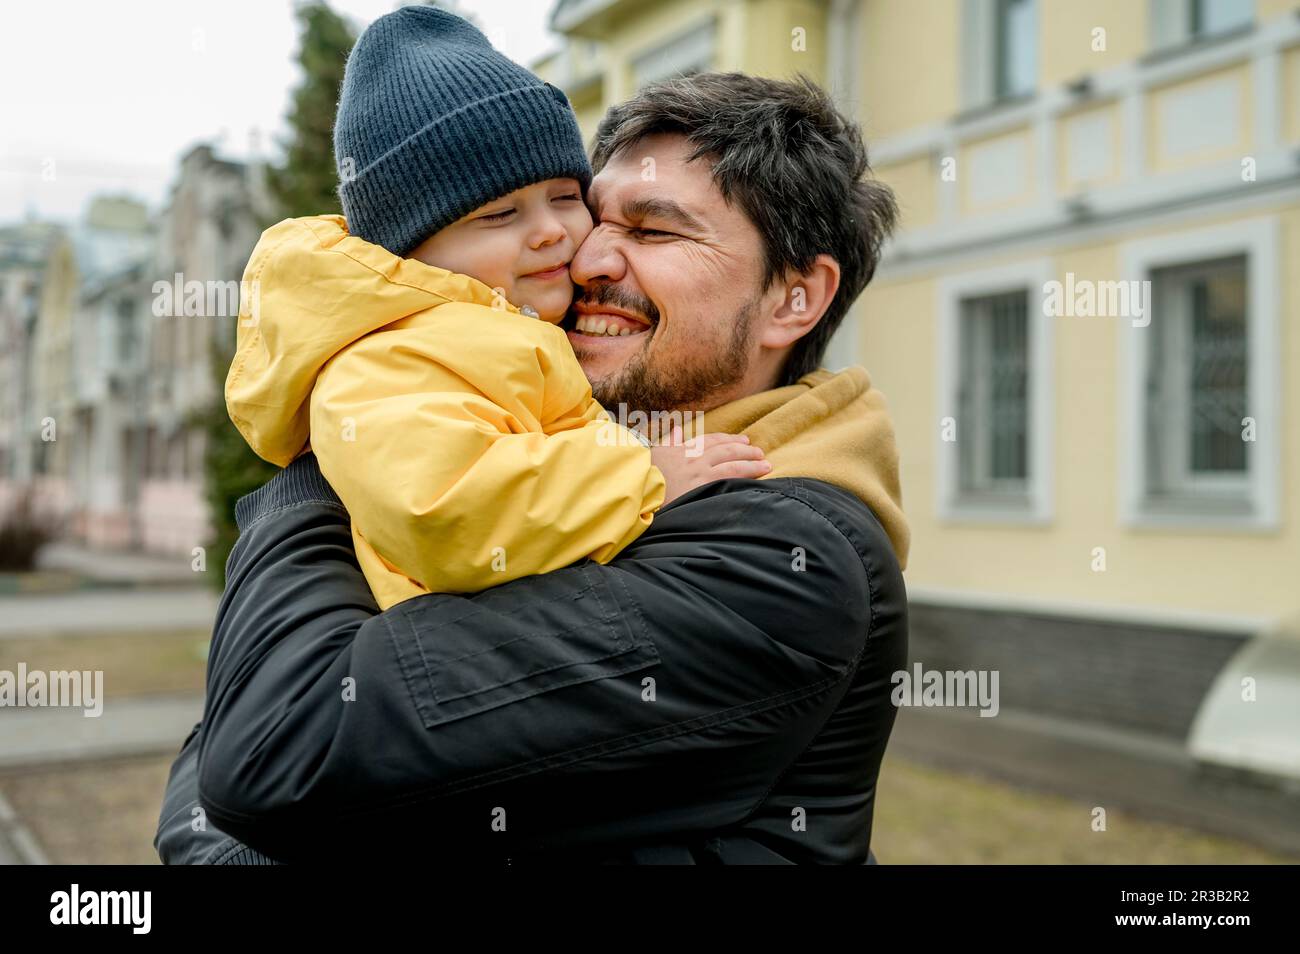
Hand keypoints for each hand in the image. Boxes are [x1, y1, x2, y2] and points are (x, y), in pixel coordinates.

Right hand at [649, 424, 770, 506]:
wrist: (633, 492)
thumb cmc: (640, 478)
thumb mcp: (652, 457)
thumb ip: (668, 443)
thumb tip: (677, 430)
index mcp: (679, 451)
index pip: (709, 441)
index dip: (728, 440)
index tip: (743, 442)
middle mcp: (690, 459)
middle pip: (724, 450)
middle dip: (744, 451)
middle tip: (759, 452)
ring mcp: (697, 473)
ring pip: (731, 464)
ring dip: (751, 464)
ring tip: (766, 465)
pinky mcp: (701, 488)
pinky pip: (729, 479)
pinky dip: (745, 477)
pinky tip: (757, 478)